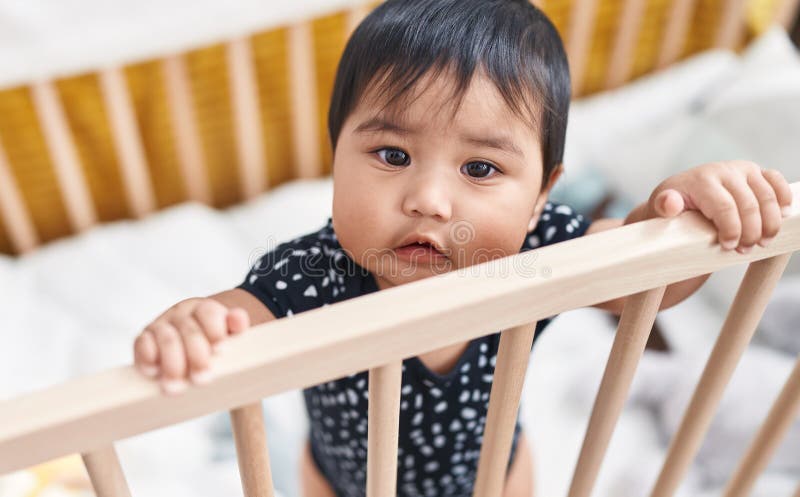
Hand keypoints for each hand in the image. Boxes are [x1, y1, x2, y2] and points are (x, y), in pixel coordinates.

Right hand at [133, 297, 249, 394]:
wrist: (190, 347)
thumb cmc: (214, 346)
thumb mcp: (229, 336)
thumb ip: (236, 326)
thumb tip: (239, 319)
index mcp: (204, 309)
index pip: (209, 313)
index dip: (215, 331)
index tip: (220, 350)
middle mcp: (182, 314)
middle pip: (189, 330)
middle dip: (196, 356)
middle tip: (202, 380)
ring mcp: (161, 325)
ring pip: (167, 338)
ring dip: (172, 363)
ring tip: (177, 387)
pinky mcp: (144, 339)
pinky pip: (142, 343)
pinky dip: (146, 357)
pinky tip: (153, 372)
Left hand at [633, 161, 793, 253]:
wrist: (680, 196)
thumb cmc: (672, 208)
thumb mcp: (659, 209)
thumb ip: (664, 206)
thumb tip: (670, 203)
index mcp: (702, 180)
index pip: (725, 207)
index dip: (732, 230)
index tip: (729, 247)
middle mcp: (724, 171)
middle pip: (750, 204)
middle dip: (751, 232)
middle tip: (745, 250)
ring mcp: (742, 170)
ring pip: (768, 196)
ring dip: (770, 223)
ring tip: (763, 243)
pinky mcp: (756, 173)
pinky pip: (776, 181)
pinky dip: (783, 199)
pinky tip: (784, 215)